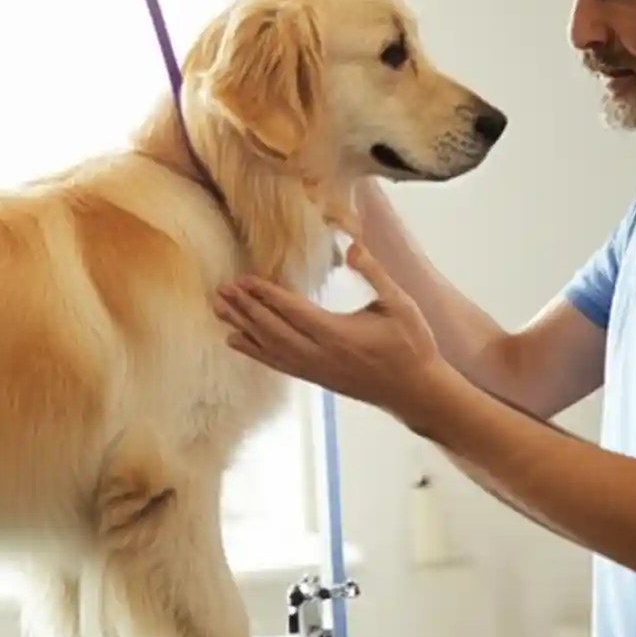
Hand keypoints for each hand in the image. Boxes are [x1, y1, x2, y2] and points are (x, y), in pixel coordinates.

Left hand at [213, 242, 444, 422]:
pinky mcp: (315, 379)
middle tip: (221, 290)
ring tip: (219, 310)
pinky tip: (235, 341)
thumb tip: (353, 244)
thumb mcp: (400, 304)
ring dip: (243, 327)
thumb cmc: (412, 344)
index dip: (265, 295)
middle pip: (272, 329)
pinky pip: (277, 364)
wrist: (416, 391)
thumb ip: (375, 274)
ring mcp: (315, 370)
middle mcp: (320, 355)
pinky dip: (254, 351)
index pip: (292, 311)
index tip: (243, 280)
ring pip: (270, 348)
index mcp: (338, 334)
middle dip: (245, 309)